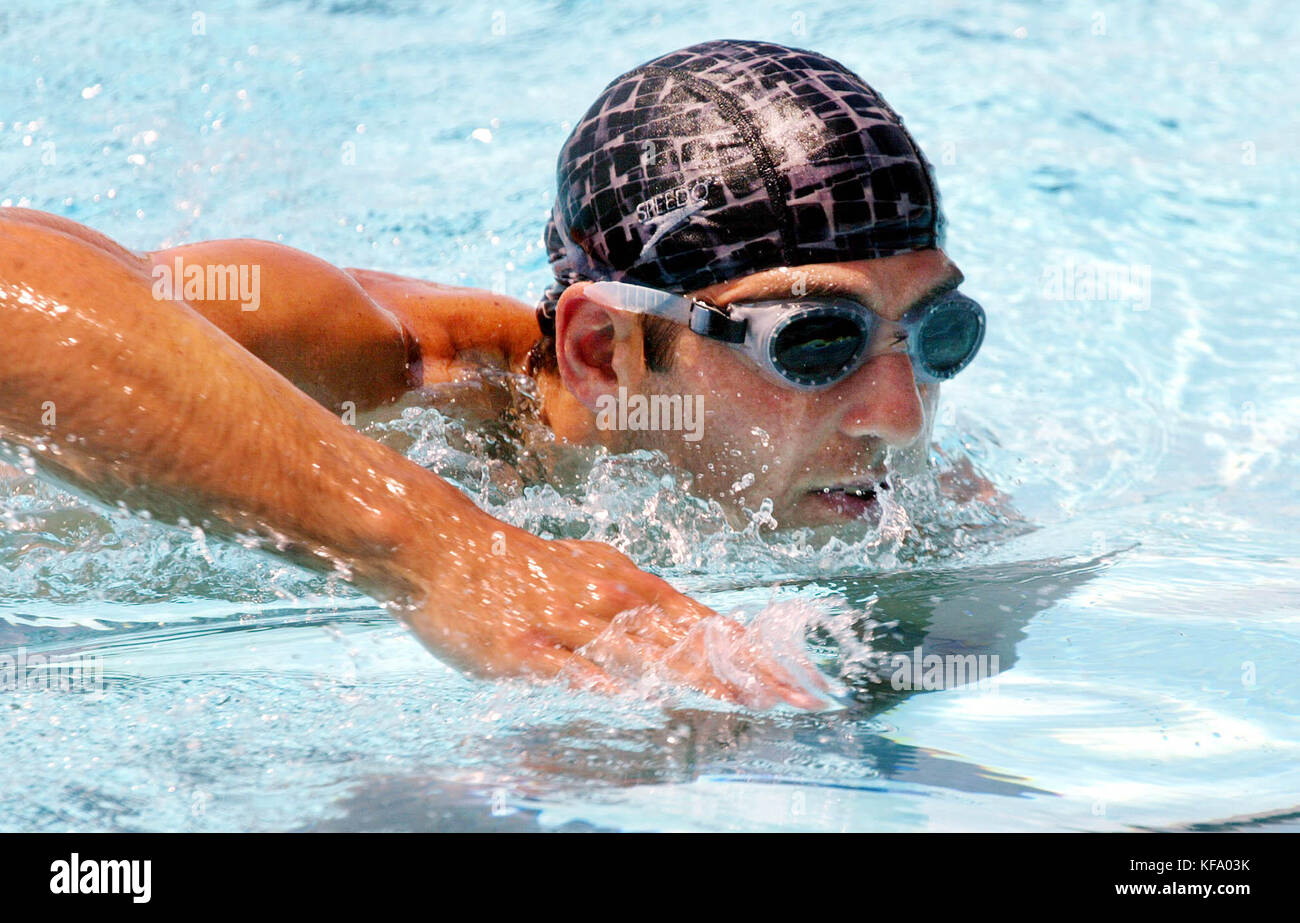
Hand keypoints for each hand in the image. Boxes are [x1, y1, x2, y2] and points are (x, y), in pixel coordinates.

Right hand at [393, 526, 832, 708]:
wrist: (446, 550)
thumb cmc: (522, 566)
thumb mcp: (590, 568)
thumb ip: (637, 601)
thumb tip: (688, 626)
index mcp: (628, 584)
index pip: (705, 624)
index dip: (753, 653)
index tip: (796, 678)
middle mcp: (609, 601)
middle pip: (689, 644)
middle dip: (747, 674)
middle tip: (795, 698)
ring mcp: (568, 625)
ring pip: (643, 657)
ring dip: (699, 682)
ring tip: (745, 704)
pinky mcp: (526, 651)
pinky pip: (575, 674)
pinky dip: (614, 689)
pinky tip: (646, 704)